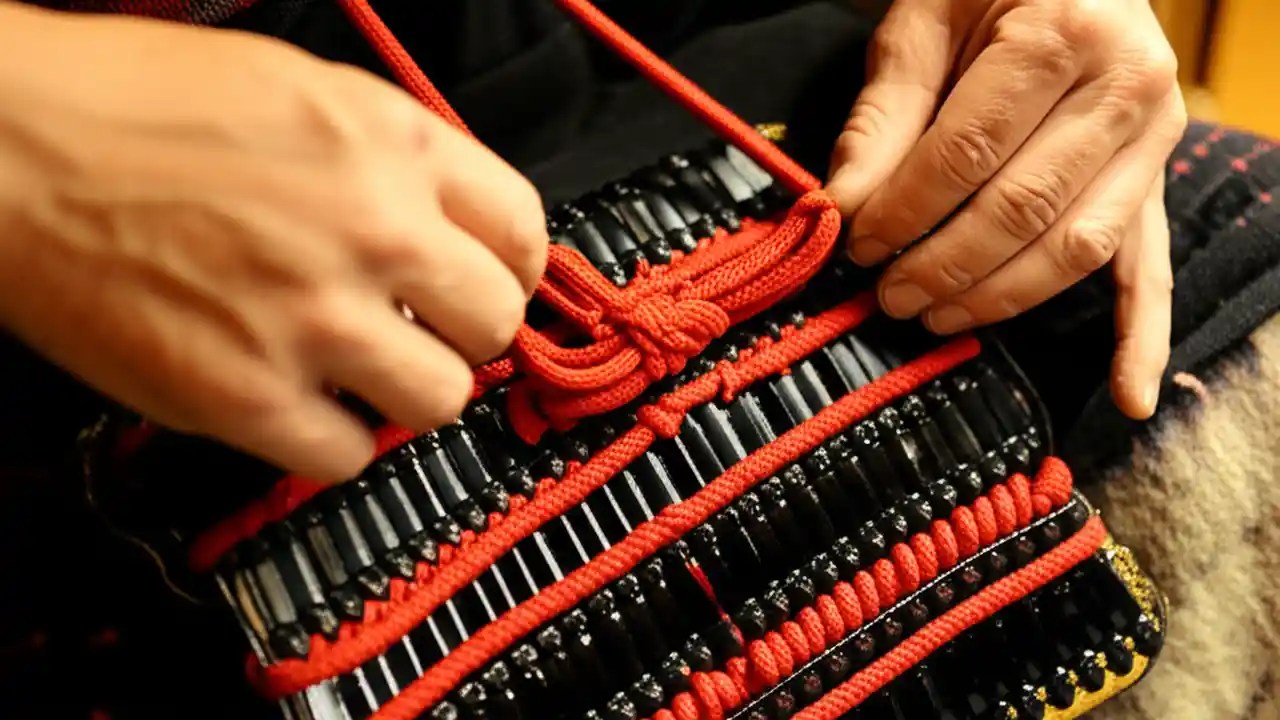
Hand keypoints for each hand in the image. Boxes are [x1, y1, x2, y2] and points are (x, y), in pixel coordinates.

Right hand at [0, 6, 546, 480]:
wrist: (8, 146)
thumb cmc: (130, 104)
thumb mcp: (298, 91)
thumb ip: (393, 160)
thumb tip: (450, 230)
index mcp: (390, 144)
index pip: (523, 229)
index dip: (514, 268)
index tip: (491, 286)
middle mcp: (371, 230)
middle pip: (495, 323)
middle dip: (462, 331)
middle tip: (420, 330)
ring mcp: (314, 319)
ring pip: (440, 401)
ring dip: (405, 392)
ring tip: (354, 369)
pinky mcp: (248, 397)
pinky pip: (348, 457)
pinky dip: (330, 441)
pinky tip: (295, 402)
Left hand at [827, 0, 1186, 418]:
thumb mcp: (920, 26)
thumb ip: (881, 119)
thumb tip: (842, 209)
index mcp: (1063, 34)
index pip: (967, 155)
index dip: (904, 212)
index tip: (855, 244)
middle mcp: (1127, 87)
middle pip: (1022, 209)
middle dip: (942, 265)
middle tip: (884, 294)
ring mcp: (1155, 139)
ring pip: (1075, 248)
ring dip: (1000, 298)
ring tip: (932, 318)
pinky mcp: (1156, 179)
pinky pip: (1153, 266)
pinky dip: (1142, 335)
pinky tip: (1130, 397)